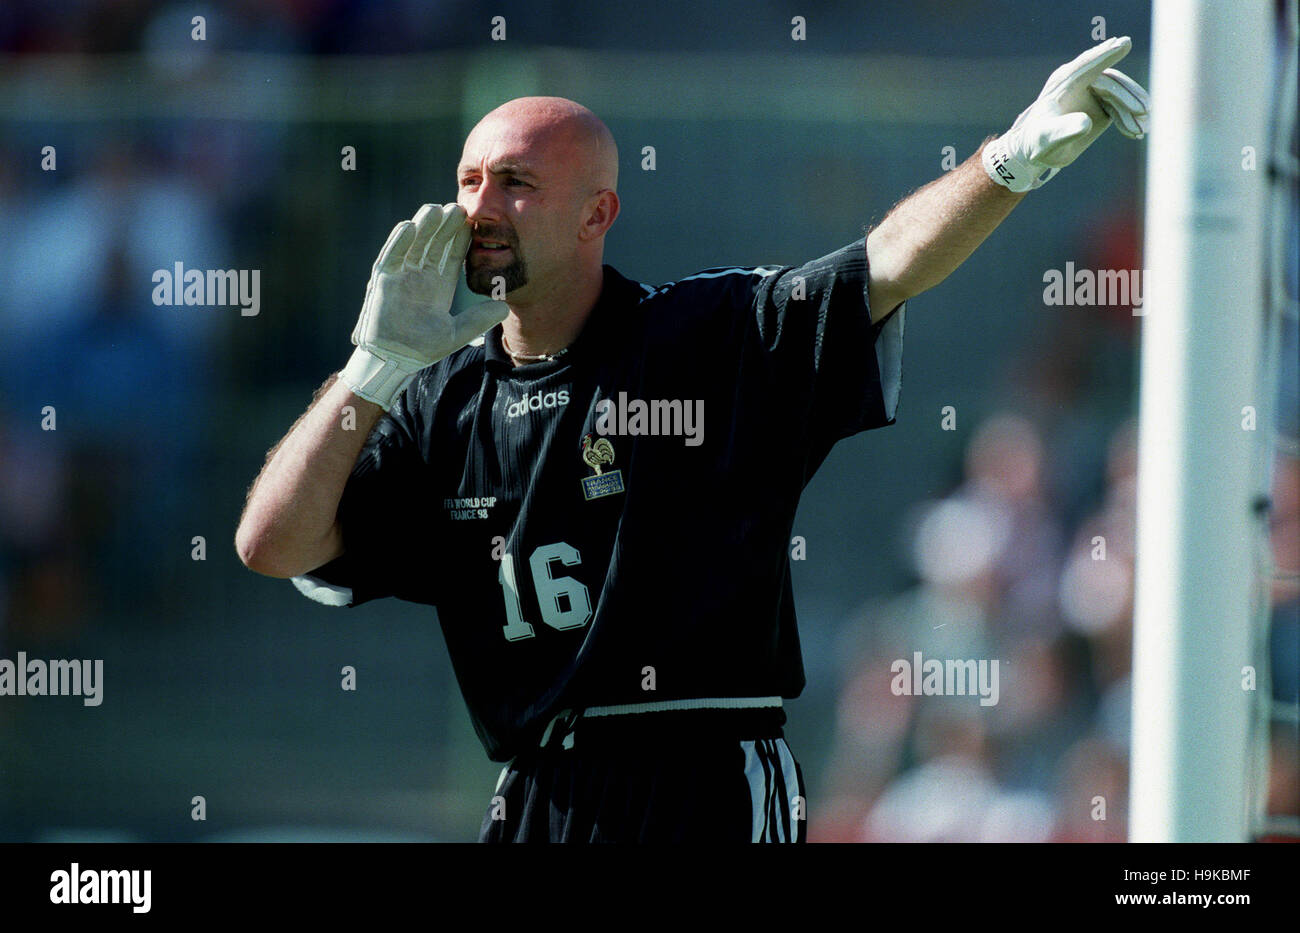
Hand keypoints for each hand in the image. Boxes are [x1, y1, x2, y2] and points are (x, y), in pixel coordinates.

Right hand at [340, 203, 508, 409]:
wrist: (394, 360)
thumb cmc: (422, 348)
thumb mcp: (456, 333)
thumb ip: (478, 320)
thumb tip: (504, 308)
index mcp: (439, 285)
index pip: (452, 255)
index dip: (461, 239)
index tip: (473, 222)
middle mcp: (421, 275)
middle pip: (434, 244)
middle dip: (445, 226)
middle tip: (458, 207)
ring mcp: (402, 275)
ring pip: (414, 244)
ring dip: (424, 227)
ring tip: (435, 209)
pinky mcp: (384, 280)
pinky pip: (392, 256)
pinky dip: (399, 242)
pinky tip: (410, 226)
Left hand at [983, 36, 1150, 192]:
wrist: (1037, 150)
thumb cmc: (1038, 142)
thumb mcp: (1049, 137)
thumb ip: (1065, 129)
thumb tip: (1087, 123)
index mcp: (1065, 81)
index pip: (1089, 64)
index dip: (1106, 54)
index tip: (1125, 42)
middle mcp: (1081, 81)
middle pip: (1111, 81)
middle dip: (1128, 96)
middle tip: (1143, 111)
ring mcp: (1093, 91)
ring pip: (1119, 95)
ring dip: (1132, 110)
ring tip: (1142, 130)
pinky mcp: (1101, 104)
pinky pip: (1120, 107)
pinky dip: (1128, 119)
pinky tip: (1136, 134)